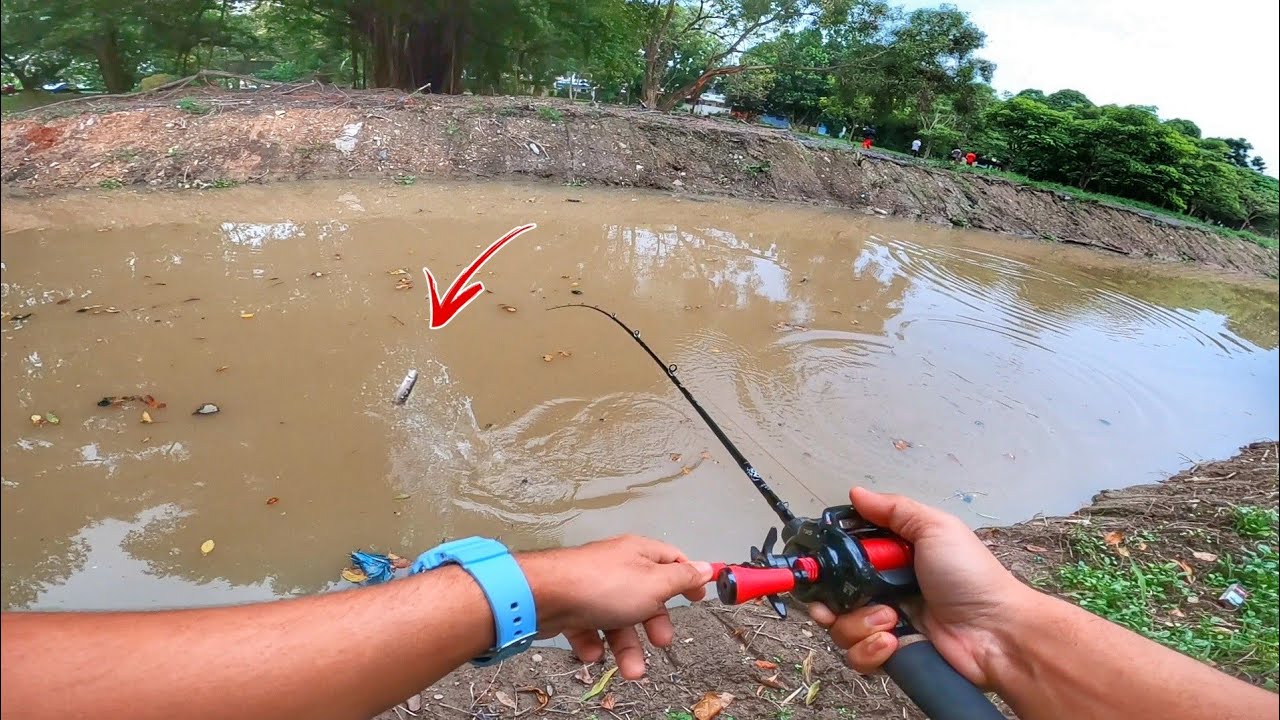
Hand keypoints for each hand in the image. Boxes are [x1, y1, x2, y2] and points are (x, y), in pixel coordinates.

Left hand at [518, 535, 711, 678]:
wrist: (545, 596)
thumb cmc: (604, 586)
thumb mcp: (655, 583)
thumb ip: (682, 578)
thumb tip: (707, 567)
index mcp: (639, 554)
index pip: (672, 560)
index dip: (688, 579)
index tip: (698, 598)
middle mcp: (617, 568)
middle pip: (646, 596)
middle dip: (655, 623)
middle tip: (661, 642)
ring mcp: (593, 588)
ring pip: (618, 619)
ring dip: (626, 647)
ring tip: (630, 671)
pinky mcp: (572, 607)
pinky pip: (590, 628)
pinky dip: (595, 643)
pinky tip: (594, 651)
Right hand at [807, 488, 1039, 687]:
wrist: (997, 632)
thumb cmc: (971, 577)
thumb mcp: (935, 529)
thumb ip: (894, 510)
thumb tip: (856, 493)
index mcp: (891, 558)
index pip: (842, 560)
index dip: (826, 565)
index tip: (816, 569)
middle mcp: (883, 590)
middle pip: (832, 597)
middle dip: (829, 603)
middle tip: (835, 605)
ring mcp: (886, 624)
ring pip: (841, 628)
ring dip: (860, 624)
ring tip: (892, 620)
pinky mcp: (891, 654)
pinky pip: (858, 657)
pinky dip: (870, 650)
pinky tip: (893, 641)